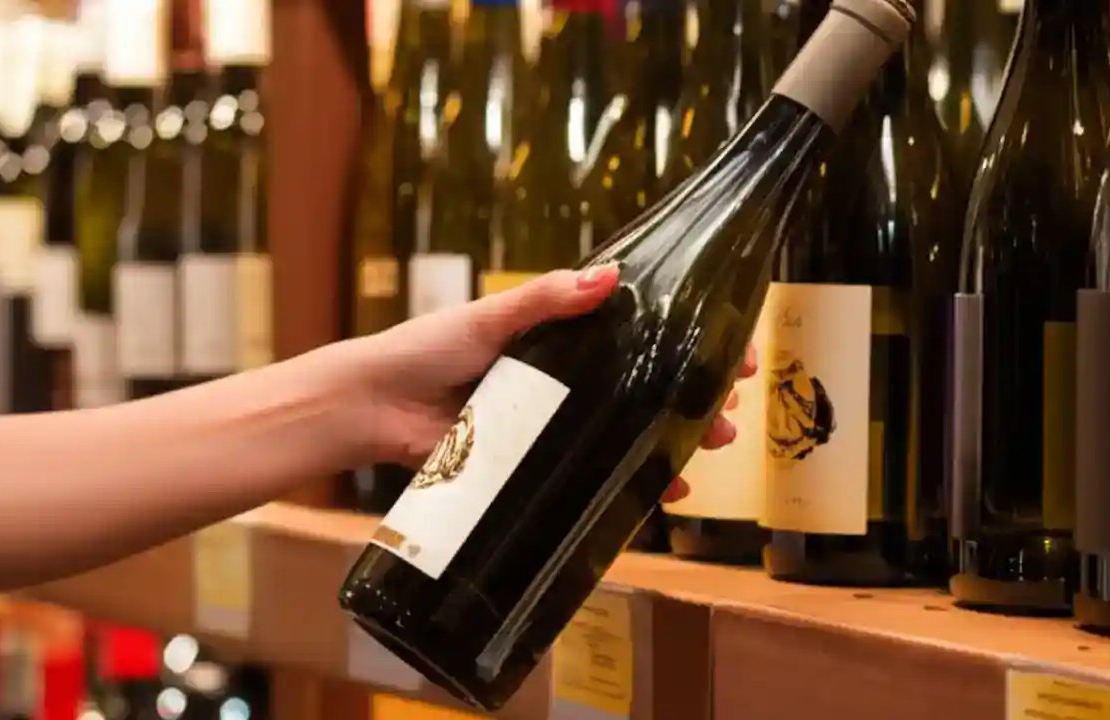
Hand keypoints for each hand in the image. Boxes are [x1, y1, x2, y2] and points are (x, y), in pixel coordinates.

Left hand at [358, 264, 757, 490]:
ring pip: (631, 432)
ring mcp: (556, 423)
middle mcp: (566, 379)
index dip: (691, 340)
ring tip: (710, 448)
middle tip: (730, 410)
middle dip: (696, 397)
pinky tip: (665, 494)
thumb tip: (610, 276)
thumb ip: (543, 300)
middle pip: (647, 386)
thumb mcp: (487, 318)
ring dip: (676, 440)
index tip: (735, 348)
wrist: (374, 408)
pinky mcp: (539, 462)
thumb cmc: (424, 350)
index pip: (639, 334)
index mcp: (559, 337)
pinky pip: (595, 474)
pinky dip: (633, 485)